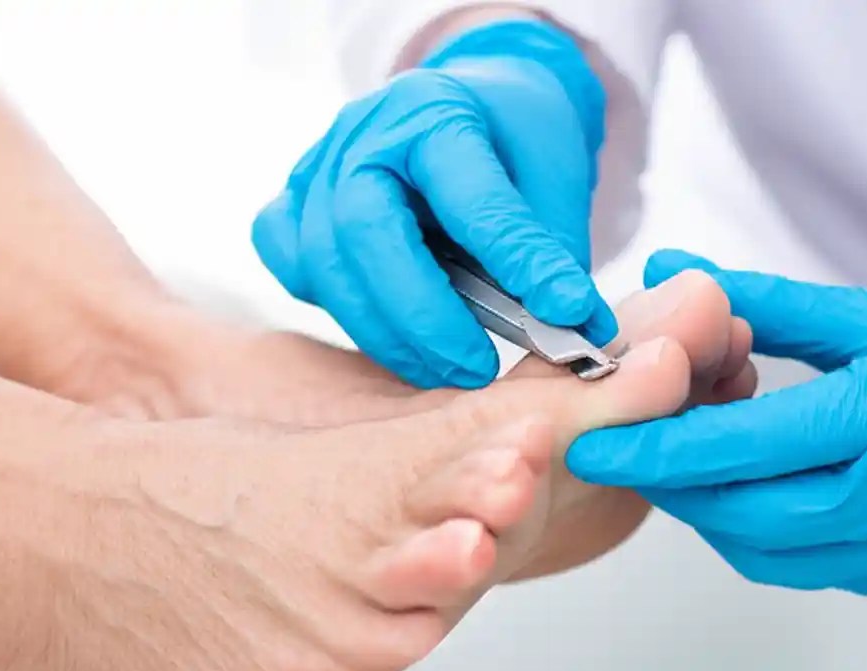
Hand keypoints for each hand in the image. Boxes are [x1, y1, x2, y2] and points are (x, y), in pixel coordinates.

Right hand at [252, 19, 615, 388]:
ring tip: (446, 369)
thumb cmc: (514, 140)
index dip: (519, 261)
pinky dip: (335, 308)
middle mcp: (363, 132)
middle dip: (424, 315)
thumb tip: (574, 328)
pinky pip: (292, 265)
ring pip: (323, 262)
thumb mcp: (554, 175)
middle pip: (365, 230)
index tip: (568, 312)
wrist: (473, 104)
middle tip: (478, 369)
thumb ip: (554, 248)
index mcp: (436, 109)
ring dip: (386, 333)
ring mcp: (317, 167)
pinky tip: (388, 336)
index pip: (472, 197)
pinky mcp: (293, 204)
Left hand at [567, 250, 866, 593]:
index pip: (745, 447)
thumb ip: (766, 300)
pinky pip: (802, 564)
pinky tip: (730, 490)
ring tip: (666, 461)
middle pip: (744, 512)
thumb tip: (675, 273)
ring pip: (766, 548)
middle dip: (667, 483)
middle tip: (616, 447)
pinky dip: (750, 533)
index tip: (593, 438)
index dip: (657, 446)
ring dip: (704, 510)